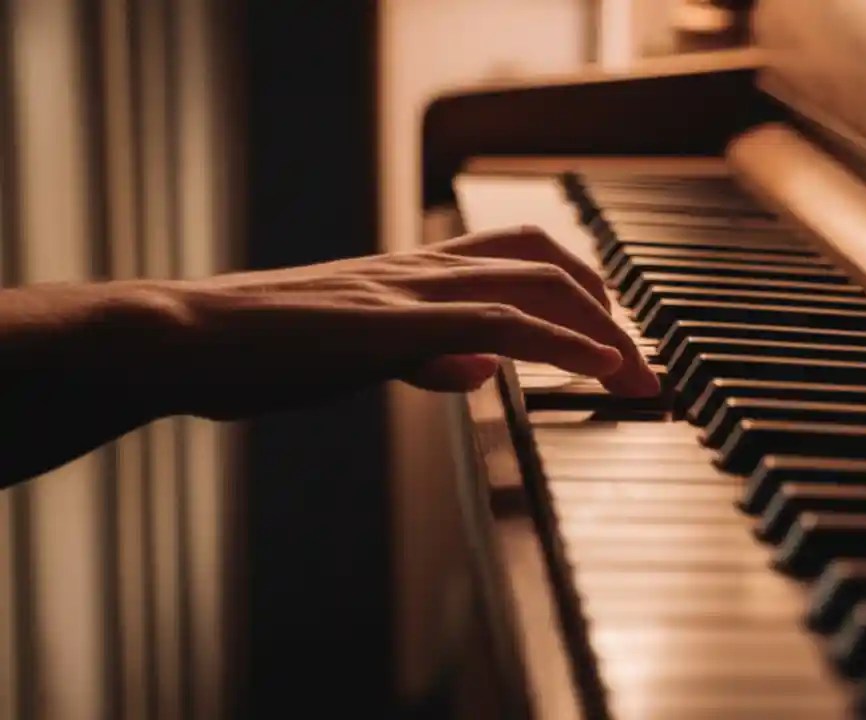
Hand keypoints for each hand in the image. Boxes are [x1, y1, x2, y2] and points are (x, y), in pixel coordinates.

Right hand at [125, 226, 658, 418]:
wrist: (187, 339)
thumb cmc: (259, 348)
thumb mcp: (357, 350)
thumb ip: (423, 355)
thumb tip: (478, 370)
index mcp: (411, 272)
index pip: (516, 256)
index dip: (575, 286)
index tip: (611, 333)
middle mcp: (420, 268)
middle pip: (541, 259)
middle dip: (604, 303)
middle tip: (640, 356)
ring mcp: (409, 291)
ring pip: (533, 284)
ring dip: (600, 326)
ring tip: (639, 369)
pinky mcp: (395, 326)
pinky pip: (500, 324)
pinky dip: (562, 343)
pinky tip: (600, 366)